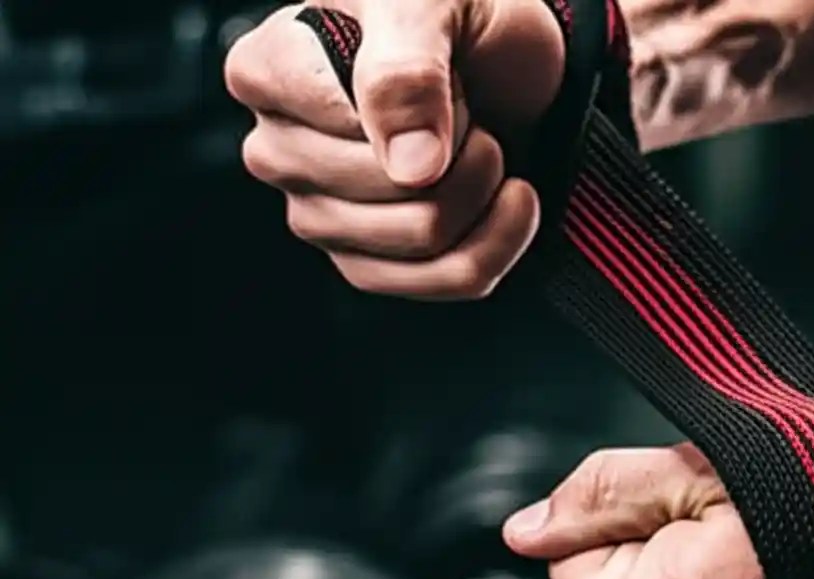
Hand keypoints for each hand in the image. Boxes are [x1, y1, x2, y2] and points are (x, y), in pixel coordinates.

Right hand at [224, 0, 564, 298]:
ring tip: (485, 144)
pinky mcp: (366, 264)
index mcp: (267, 69)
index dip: (425, 99)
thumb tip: (410, 169)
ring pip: (421, 237)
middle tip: (470, 108)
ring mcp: (318, 213)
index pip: (347, 120)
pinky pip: (437, 282)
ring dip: (484, 188)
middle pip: (389, 187)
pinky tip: (512, 200)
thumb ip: (407, 69)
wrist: (510, 61)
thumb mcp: (432, 2)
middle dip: (464, 146)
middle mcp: (278, 148)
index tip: (444, 67)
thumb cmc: (458, 15)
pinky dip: (497, 242)